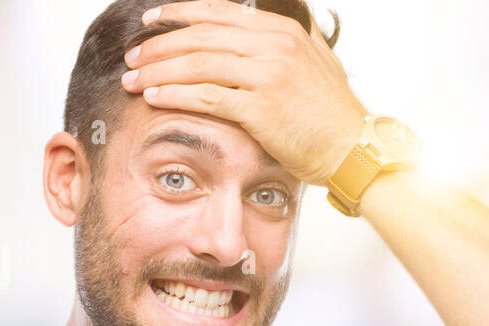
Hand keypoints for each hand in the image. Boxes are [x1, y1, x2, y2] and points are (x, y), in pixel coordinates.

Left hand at [121, 0, 369, 186]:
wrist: (354, 149)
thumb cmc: (336, 113)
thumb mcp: (321, 60)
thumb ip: (299, 37)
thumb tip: (289, 19)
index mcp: (282, 31)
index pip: (218, 12)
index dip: (180, 14)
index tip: (152, 23)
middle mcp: (273, 47)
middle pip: (200, 37)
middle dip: (159, 46)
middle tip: (133, 58)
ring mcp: (267, 76)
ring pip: (197, 64)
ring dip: (158, 71)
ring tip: (133, 80)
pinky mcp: (261, 110)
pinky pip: (206, 96)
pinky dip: (175, 95)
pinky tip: (154, 97)